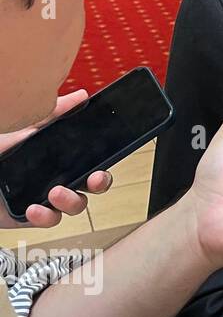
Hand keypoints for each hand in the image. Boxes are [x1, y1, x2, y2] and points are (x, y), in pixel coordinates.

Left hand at [0, 90, 113, 227]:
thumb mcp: (25, 126)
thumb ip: (54, 113)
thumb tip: (81, 96)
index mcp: (62, 160)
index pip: (92, 166)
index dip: (102, 170)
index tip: (102, 169)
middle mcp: (59, 180)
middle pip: (90, 188)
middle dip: (98, 185)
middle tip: (93, 179)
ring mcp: (46, 199)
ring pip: (74, 206)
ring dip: (70, 201)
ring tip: (56, 192)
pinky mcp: (30, 215)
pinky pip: (48, 220)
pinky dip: (45, 216)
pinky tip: (34, 207)